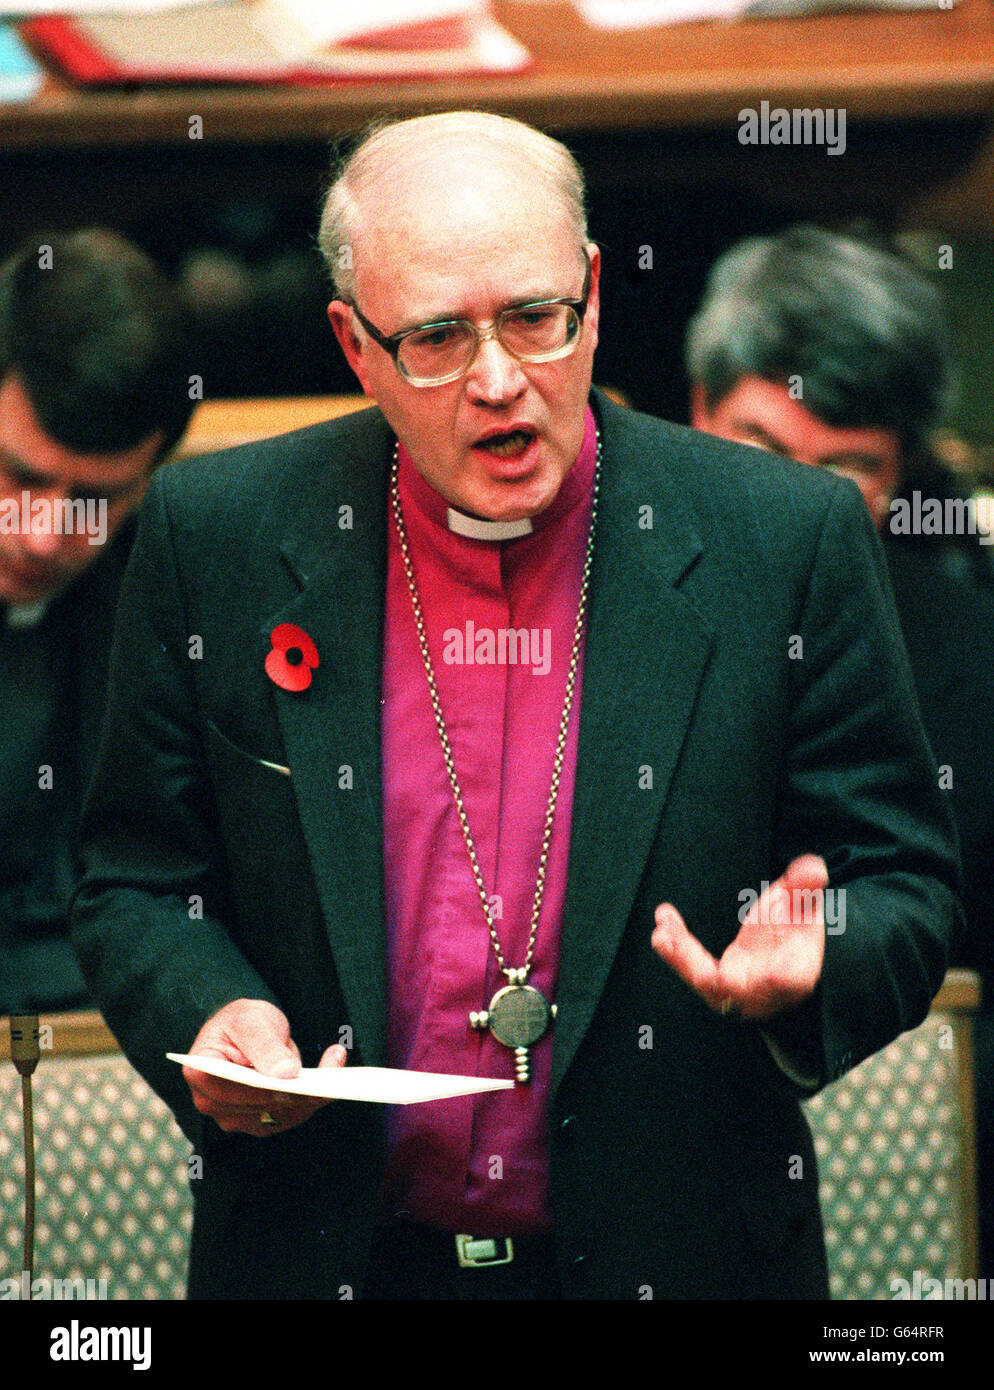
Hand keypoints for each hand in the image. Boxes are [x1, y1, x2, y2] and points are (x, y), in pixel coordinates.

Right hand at [183, 998, 346, 1136]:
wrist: (247, 1031)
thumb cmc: (242, 1021)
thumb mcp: (251, 1020)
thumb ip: (265, 1045)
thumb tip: (285, 1074)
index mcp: (200, 1073)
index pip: (233, 1088)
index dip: (265, 1086)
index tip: (297, 1074)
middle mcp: (212, 1103)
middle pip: (260, 1105)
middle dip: (297, 1088)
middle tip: (332, 1065)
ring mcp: (235, 1117)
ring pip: (281, 1115)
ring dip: (312, 1092)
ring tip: (335, 1061)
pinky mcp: (260, 1122)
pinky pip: (292, 1116)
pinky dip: (314, 1097)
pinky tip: (331, 1071)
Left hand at [651, 854, 827, 1020]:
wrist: (786, 950)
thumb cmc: (796, 927)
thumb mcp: (803, 902)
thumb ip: (806, 886)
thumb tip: (812, 868)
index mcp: (795, 973)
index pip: (786, 981)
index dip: (774, 978)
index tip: (762, 965)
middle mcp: (763, 992)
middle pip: (732, 988)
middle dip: (701, 969)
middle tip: (671, 938)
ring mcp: (737, 991)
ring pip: (706, 984)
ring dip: (681, 958)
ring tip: (662, 932)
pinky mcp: (716, 984)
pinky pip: (693, 973)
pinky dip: (676, 953)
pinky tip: (664, 926)